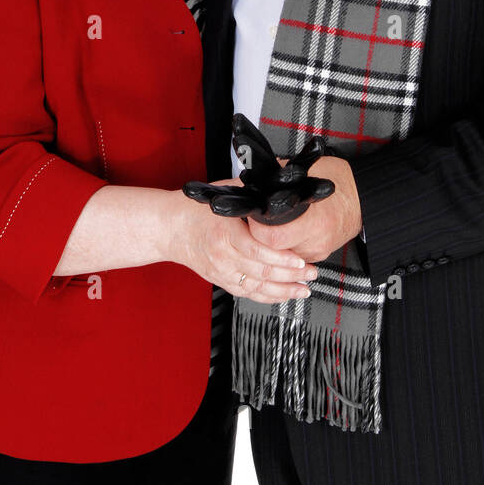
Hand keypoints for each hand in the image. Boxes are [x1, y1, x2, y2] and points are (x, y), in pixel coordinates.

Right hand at [169, 181, 317, 302]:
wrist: (171, 228)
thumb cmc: (197, 209)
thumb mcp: (225, 193)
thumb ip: (252, 194)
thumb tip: (280, 187)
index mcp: (225, 232)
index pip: (258, 250)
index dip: (282, 258)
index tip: (301, 259)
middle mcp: (222, 255)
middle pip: (261, 272)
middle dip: (291, 276)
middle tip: (311, 273)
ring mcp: (221, 271)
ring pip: (257, 288)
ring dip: (284, 291)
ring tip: (304, 289)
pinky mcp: (221, 280)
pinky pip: (247, 293)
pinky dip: (268, 297)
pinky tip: (284, 295)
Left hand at [247, 156, 361, 262]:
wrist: (363, 196)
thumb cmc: (336, 179)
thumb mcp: (303, 171)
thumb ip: (276, 180)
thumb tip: (250, 183)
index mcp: (314, 220)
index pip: (272, 238)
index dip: (256, 226)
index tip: (252, 214)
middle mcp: (317, 241)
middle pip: (274, 250)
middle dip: (261, 236)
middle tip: (256, 220)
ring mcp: (318, 252)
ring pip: (281, 257)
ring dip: (272, 243)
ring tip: (271, 223)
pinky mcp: (319, 255)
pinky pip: (294, 255)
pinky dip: (286, 245)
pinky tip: (288, 229)